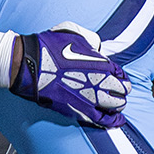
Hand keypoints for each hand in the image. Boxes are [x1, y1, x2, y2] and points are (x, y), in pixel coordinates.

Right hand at [11, 24, 129, 127]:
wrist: (31, 65)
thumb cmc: (49, 47)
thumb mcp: (75, 33)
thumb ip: (91, 40)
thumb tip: (96, 47)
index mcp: (102, 63)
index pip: (121, 74)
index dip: (120, 77)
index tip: (118, 79)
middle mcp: (101, 81)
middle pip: (122, 91)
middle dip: (122, 91)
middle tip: (119, 92)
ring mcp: (91, 98)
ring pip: (115, 106)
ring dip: (118, 105)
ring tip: (116, 105)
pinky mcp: (80, 111)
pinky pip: (103, 120)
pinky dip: (113, 121)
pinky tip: (117, 120)